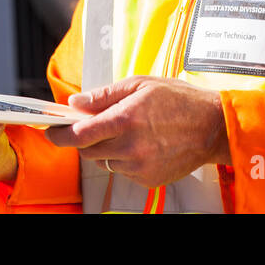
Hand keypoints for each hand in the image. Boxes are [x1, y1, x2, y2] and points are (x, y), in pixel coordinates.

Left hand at [44, 76, 230, 187]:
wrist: (213, 127)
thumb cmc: (179, 100)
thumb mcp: (140, 85)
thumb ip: (104, 95)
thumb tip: (75, 102)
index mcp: (125, 119)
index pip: (79, 134)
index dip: (60, 134)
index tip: (52, 131)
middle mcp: (130, 147)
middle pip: (87, 151)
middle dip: (84, 139)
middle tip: (95, 125)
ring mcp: (139, 166)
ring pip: (105, 161)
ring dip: (107, 148)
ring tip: (129, 132)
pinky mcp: (148, 180)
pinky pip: (123, 171)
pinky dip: (125, 159)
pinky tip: (143, 145)